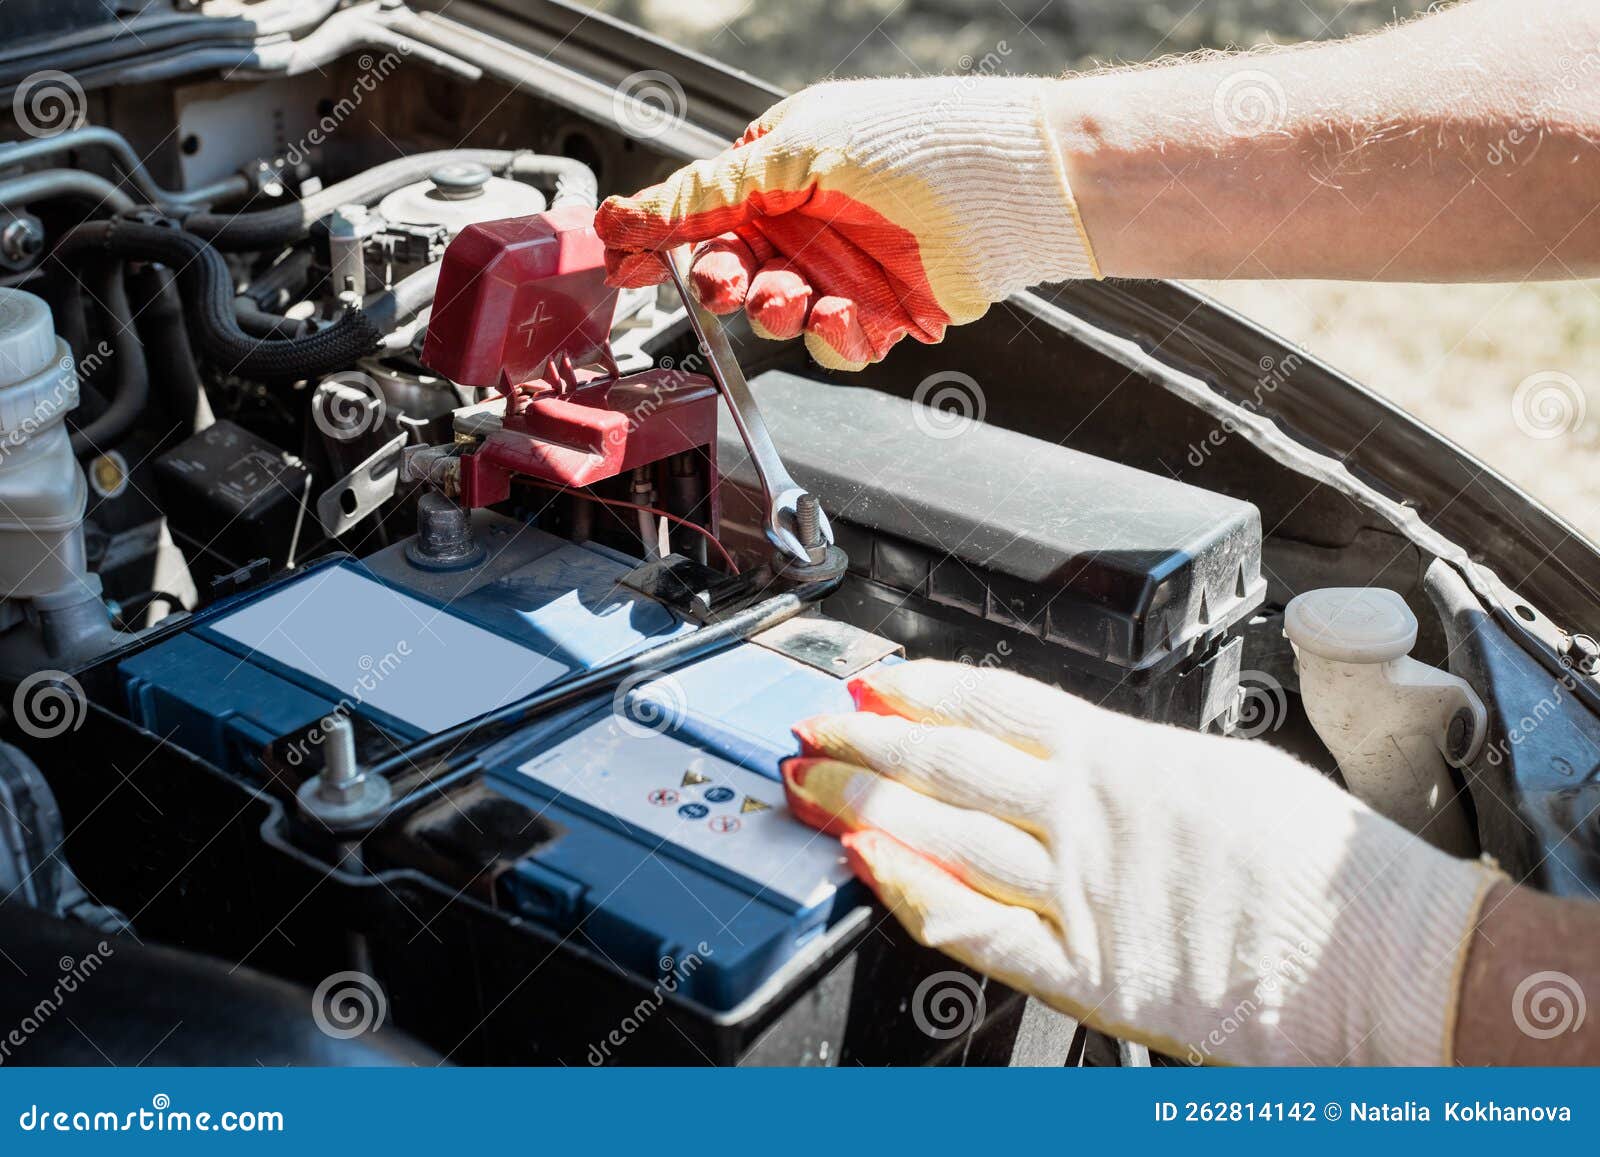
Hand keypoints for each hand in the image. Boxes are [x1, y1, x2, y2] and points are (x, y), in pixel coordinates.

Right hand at [595, 77, 1097, 370]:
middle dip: (724, 282)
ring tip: (796, 295)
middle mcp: (805, 225)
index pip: (699, 213)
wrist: (1012, 188)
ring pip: (778, 317)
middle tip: (732, 280)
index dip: (660, 241)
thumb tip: (629, 211)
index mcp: (777, 173)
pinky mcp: (881, 316)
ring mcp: (842, 272)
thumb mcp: (797, 152)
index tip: (627, 263)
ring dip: (778, 310)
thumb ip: (708, 193)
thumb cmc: (919, 144)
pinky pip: (834, 345)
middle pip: (732, 273)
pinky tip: (847, 314)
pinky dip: (834, 336)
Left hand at [784, 660, 1501, 1064]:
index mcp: (1126, 755)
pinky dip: (916, 893)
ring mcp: (1081, 892)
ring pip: (948, 834)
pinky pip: (980, 928)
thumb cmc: (1325, 866)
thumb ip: (1139, 763)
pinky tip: (867, 869)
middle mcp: (1089, 815)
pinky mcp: (1089, 969)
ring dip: (869, 806)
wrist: (1384, 955)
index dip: (921, 686)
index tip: (871, 680)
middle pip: (951, 762)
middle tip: (813, 731)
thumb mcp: (1227, 769)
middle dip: (869, 742)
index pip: (996, 702)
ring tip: (814, 790)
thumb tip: (1086, 752)